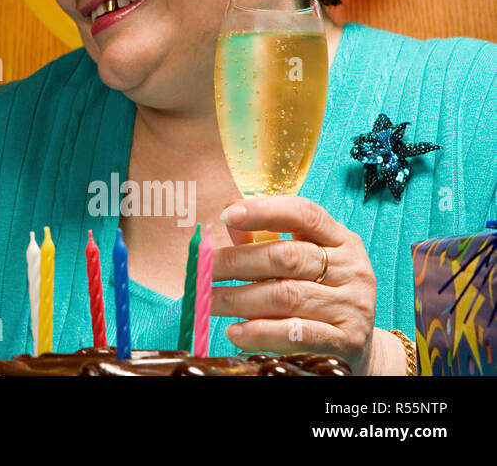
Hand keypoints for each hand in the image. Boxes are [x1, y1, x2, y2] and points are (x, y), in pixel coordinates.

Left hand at [212, 195, 384, 374]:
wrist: (357, 348)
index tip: (226, 214)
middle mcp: (352, 268)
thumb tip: (230, 220)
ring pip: (285, 295)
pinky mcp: (347, 340)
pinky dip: (260, 332)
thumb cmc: (317, 295)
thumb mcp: (300, 264)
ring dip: (238, 299)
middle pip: (286, 256)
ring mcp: (352, 305)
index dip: (264, 210)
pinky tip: (235, 331)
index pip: (304, 213)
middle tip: (201, 270)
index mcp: (341, 239)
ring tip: (208, 301)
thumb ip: (265, 241)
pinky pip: (296, 332)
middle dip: (236, 262)